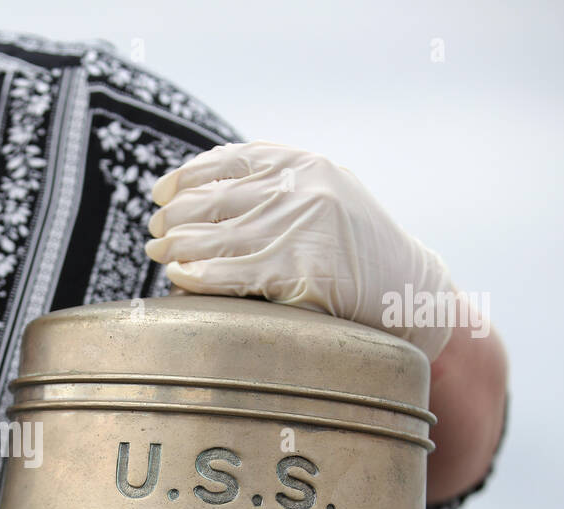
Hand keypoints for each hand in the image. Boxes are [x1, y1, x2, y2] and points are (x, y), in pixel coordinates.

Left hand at [144, 140, 454, 360]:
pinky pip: (230, 275)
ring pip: (214, 239)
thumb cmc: (354, 248)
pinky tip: (177, 277)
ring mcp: (302, 229)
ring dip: (175, 248)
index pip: (226, 161)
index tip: (161, 195)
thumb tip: (192, 190)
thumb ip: (272, 184)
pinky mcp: (300, 273)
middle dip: (173, 218)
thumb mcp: (323, 195)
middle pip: (211, 201)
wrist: (409, 291)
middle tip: (154, 233)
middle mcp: (302, 188)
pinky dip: (196, 277)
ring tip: (159, 255)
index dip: (185, 178)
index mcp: (303, 162)